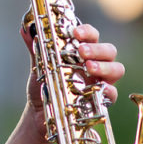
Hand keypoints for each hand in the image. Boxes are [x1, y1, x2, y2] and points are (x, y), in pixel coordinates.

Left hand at [21, 21, 124, 138]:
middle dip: (97, 49)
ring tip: (89, 67)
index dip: (87, 31)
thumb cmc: (43, 84)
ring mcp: (100, 81)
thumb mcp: (38, 66)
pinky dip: (109, 90)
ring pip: (116, 69)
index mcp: (82, 51)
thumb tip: (26, 30)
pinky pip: (112, 94)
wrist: (38, 113)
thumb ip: (36, 48)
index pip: (92, 35)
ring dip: (104, 66)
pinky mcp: (100, 100)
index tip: (76, 33)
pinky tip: (100, 88)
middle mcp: (95, 64)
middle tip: (82, 51)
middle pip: (109, 50)